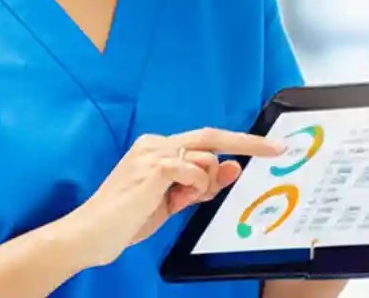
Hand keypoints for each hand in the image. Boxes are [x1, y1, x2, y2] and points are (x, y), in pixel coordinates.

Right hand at [64, 128, 284, 268]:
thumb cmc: (126, 218)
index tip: (267, 147)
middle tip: (276, 149)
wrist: (92, 232)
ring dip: (205, 185)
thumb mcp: (173, 201)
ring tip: (178, 202)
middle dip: (248, 143)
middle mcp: (155, 144)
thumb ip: (201, 184)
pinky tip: (174, 199)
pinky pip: (194, 169)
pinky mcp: (155, 167)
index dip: (238, 143)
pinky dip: (195, 187)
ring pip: (207, 158)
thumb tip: (232, 169)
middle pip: (211, 135)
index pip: (205, 140)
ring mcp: (153, 152)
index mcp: (156, 148)